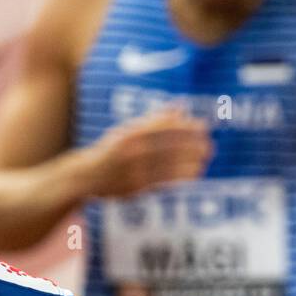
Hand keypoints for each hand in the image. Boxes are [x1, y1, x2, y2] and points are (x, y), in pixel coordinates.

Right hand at [80, 108, 211, 197]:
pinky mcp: (135, 188)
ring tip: (205, 160)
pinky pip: (163, 182)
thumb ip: (154, 119)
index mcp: (132, 133)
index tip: (203, 127)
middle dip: (193, 146)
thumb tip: (180, 107)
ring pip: (169, 166)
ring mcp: (133, 170)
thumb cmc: (112, 149)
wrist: (86, 176)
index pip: (165, 127)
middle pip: (170, 146)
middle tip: (210, 146)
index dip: (187, 127)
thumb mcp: (129, 130)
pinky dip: (180, 177)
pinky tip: (193, 174)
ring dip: (190, 163)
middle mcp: (132, 151)